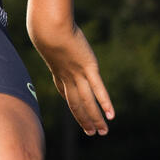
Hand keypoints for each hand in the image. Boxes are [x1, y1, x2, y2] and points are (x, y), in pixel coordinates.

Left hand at [31, 19, 115, 136]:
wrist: (49, 27)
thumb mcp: (48, 35)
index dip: (74, 107)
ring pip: (87, 102)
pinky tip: (111, 115)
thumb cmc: (48, 26)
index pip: (67, 94)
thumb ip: (52, 36)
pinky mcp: (88, 67)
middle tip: (92, 133)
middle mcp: (67, 78)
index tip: (79, 117)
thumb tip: (50, 28)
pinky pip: (97, 89)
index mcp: (58, 71)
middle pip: (76, 104)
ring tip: (103, 132)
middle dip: (84, 120)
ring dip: (95, 118)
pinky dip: (104, 103)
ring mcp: (78, 74)